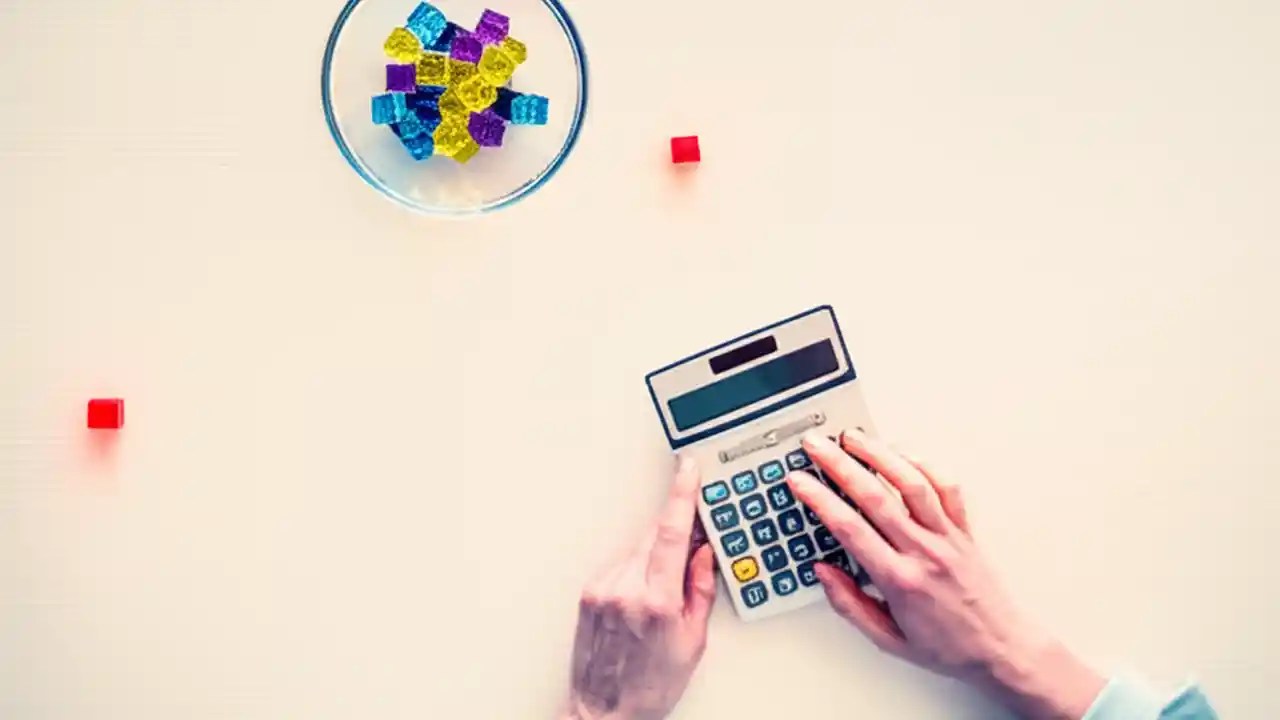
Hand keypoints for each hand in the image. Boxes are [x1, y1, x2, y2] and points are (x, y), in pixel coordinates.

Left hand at [564, 457, 716, 719]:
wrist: (605, 711)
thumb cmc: (650, 686)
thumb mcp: (693, 642)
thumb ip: (700, 590)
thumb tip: (704, 554)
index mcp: (656, 600)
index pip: (670, 532)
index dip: (682, 495)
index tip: (688, 470)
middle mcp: (625, 589)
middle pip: (654, 537)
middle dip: (675, 536)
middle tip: (695, 549)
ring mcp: (602, 589)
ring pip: (637, 551)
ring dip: (654, 560)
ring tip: (664, 596)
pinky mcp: (589, 593)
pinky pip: (621, 567)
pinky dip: (637, 573)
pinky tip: (643, 601)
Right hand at [788, 430, 1105, 719]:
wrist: (1003, 649)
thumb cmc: (949, 648)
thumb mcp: (888, 640)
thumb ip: (850, 604)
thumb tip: (823, 572)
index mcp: (899, 581)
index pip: (850, 528)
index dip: (819, 499)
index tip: (799, 481)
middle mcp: (924, 552)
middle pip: (874, 496)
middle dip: (839, 464)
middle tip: (816, 445)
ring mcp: (947, 537)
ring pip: (911, 483)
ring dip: (880, 454)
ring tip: (855, 437)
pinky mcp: (966, 530)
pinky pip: (947, 488)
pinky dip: (925, 465)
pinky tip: (904, 454)